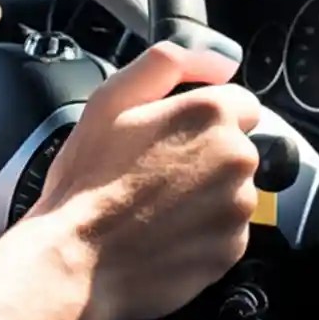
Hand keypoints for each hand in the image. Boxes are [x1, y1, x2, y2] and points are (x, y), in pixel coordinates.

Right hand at [23, 41, 260, 319]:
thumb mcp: (111, 99)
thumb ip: (169, 63)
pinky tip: (164, 231)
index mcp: (211, 115)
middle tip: (155, 170)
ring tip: (156, 204)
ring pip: (233, 190)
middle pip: (237, 147)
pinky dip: (203, 230)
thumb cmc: (89, 181)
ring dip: (206, 194)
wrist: (78, 259)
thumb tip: (220, 60)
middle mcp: (236, 159)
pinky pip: (226, 231)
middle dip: (206, 155)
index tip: (172, 134)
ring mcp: (237, 208)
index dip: (202, 116)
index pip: (239, 102)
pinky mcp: (232, 249)